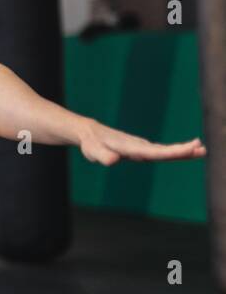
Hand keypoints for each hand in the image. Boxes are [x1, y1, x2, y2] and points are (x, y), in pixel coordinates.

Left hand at [77, 118, 205, 166]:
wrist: (90, 133)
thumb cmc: (91, 143)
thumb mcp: (93, 151)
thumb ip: (102, 156)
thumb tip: (112, 161)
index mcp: (131, 147)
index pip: (155, 152)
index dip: (172, 152)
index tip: (189, 149)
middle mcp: (139, 146)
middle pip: (163, 150)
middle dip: (182, 151)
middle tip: (202, 149)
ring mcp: (141, 147)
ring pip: (164, 150)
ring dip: (182, 151)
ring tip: (201, 150)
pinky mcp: (140, 149)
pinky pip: (160, 152)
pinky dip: (174, 152)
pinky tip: (185, 153)